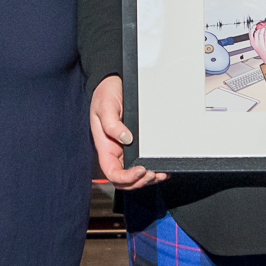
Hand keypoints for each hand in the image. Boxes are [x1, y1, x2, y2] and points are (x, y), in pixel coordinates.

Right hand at [90, 75, 166, 191]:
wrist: (114, 84)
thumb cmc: (105, 95)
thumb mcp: (105, 107)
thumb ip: (112, 124)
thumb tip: (126, 139)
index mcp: (105, 147)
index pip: (112, 172)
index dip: (126, 177)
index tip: (139, 170)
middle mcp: (115, 152)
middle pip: (124, 180)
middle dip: (138, 181)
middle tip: (152, 174)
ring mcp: (125, 150)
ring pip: (134, 175)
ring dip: (147, 179)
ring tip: (159, 174)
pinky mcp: (136, 146)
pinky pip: (142, 163)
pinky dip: (152, 169)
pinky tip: (161, 168)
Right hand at [249, 24, 265, 64]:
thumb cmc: (263, 53)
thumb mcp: (256, 46)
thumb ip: (256, 40)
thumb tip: (257, 32)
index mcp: (252, 43)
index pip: (250, 34)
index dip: (252, 28)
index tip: (254, 25)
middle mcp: (256, 43)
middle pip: (256, 32)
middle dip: (259, 29)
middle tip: (261, 27)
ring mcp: (260, 43)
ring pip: (261, 33)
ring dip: (263, 29)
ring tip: (264, 28)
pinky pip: (265, 35)